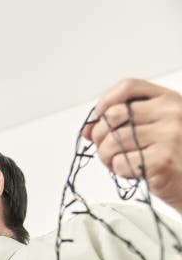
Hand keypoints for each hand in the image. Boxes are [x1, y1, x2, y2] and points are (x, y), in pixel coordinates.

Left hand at [82, 78, 181, 211]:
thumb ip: (127, 121)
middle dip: (99, 136)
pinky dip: (119, 171)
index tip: (97, 119)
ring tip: (119, 163)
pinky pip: (121, 163)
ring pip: (112, 141)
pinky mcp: (163, 160)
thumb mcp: (156, 129)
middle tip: (106, 149)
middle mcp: (172, 112)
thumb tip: (87, 129)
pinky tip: (134, 172)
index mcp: (170, 99)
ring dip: (107, 157)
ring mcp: (169, 135)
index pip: (128, 86)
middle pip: (112, 116)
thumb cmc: (174, 156)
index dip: (104, 102)